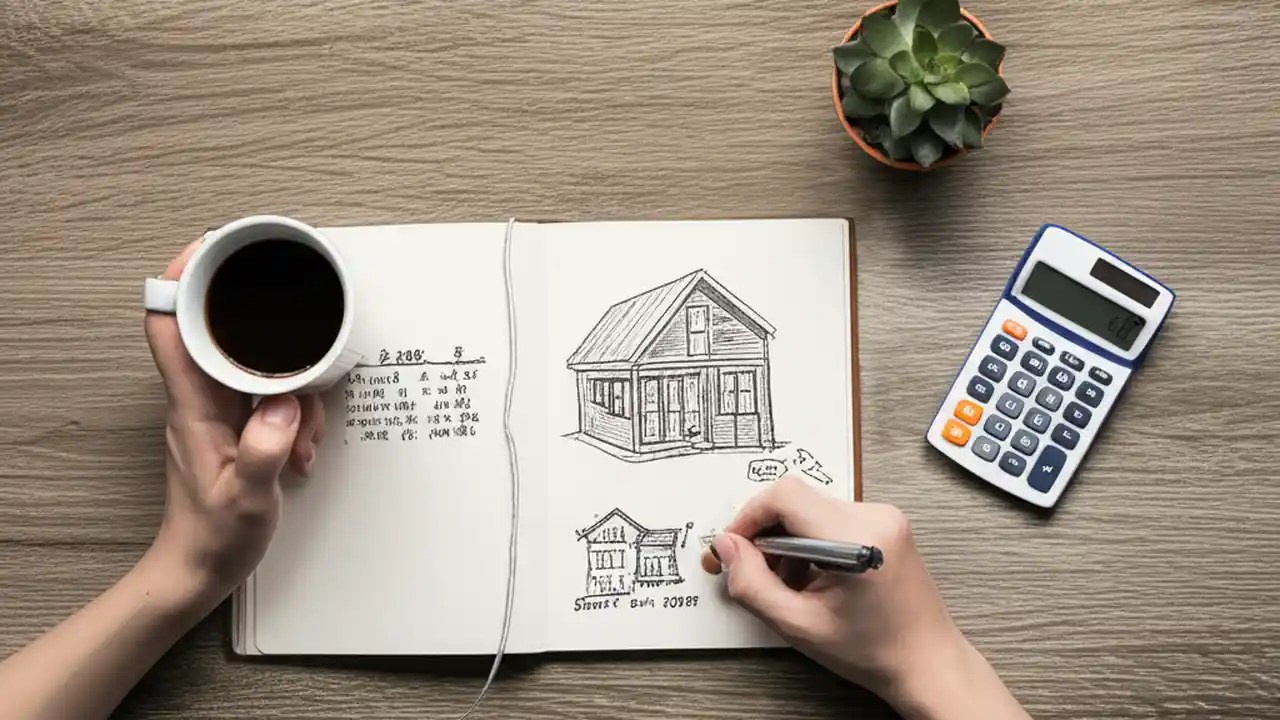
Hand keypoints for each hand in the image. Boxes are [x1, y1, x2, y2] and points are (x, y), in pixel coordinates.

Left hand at [144, 241, 325, 606]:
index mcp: (193, 406)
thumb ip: (265, 448)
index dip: (185, 279)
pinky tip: (300, 446)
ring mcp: (218, 411)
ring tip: (302, 439)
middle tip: (302, 357)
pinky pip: (269, 398)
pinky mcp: (236, 425)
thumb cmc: (212, 538)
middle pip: (229, 337)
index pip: (170, 324)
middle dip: (275, 343)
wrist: (198, 570)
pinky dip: (293, 415)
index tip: (214, 249)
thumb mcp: (248, 497)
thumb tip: (285, 405)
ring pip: (259, 369)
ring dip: (293, 393)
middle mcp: (201, 399)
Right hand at [701, 478, 1027, 719]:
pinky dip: (810, 542)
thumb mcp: (799, 625)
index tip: (734, 545)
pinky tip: (813, 578)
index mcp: (857, 537)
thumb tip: (726, 548)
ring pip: (811, 509)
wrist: (927, 663)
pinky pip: (831, 518)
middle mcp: (875, 516)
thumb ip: (752, 584)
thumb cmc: (875, 651)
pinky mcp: (885, 524)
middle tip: (758, 572)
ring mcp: (884, 517)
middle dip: (767, 534)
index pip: (785, 496)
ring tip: (791, 584)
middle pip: (796, 500)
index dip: (749, 516)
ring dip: (789, 541)